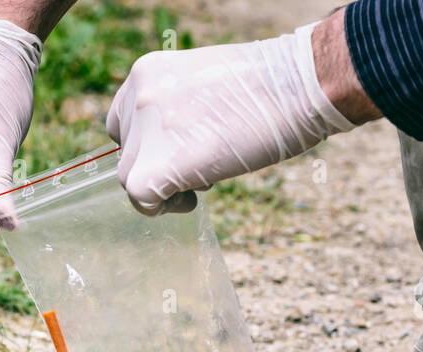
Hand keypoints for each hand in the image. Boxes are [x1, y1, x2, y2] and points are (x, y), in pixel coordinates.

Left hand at [106, 23, 354, 214]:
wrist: (299, 86)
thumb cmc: (268, 87)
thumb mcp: (206, 83)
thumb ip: (176, 107)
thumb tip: (170, 145)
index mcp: (147, 72)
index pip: (122, 122)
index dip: (146, 144)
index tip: (177, 149)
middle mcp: (139, 97)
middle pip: (127, 152)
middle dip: (157, 166)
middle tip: (197, 165)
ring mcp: (146, 130)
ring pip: (130, 179)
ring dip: (163, 188)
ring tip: (203, 177)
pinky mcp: (158, 164)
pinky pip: (140, 199)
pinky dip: (162, 207)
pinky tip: (192, 197)